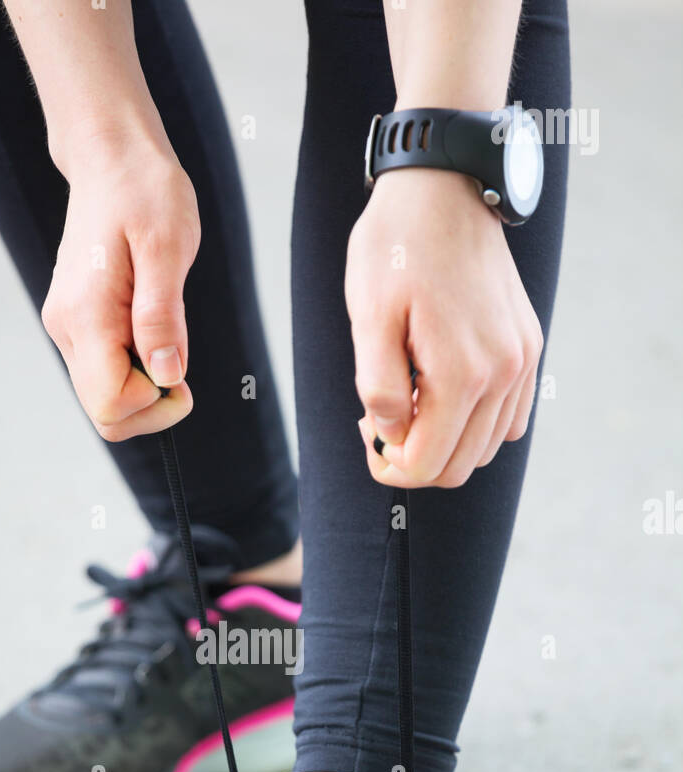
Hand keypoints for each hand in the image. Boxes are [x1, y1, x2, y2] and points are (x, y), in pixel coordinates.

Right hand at [41, 138, 199, 440]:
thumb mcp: (166, 246)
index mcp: (86, 315)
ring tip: (167, 338)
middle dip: (150, 407)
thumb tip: (167, 375)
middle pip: (104, 413)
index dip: (153, 405)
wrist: (111, 157)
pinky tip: (151, 331)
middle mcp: (66, 329)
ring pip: (103, 397)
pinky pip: (104, 371)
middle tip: (180, 370)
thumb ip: (163, 316)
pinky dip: (134, 370)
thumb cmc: (144, 191)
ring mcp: (68, 328)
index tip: (182, 375)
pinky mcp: (77, 324)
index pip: (111, 403)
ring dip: (143, 388)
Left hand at [345, 167, 542, 487]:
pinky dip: (474, 423)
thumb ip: (377, 387)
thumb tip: (392, 435)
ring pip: (485, 447)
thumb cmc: (397, 245)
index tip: (365, 430)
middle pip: (459, 466)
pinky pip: (508, 417)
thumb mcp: (368, 316)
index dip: (388, 464)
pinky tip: (441, 392)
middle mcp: (505, 373)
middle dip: (413, 459)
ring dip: (443, 441)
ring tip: (408, 399)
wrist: (445, 184)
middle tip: (380, 419)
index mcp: (463, 373)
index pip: (427, 465)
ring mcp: (523, 360)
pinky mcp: (528, 346)